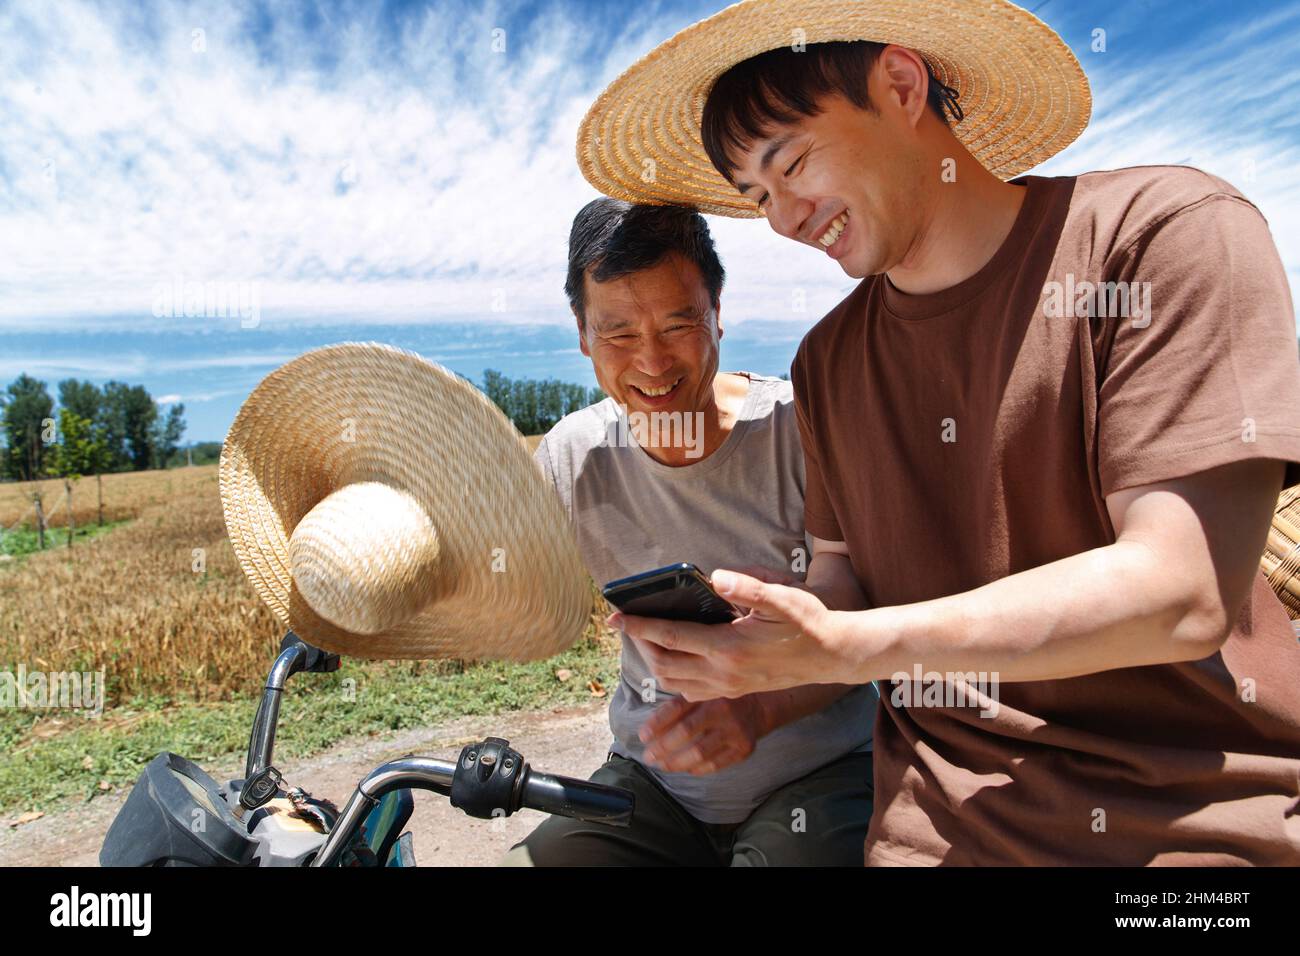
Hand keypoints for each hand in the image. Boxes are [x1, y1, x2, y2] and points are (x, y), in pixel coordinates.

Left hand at [611, 567, 857, 700]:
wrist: (832, 656)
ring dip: (653, 662)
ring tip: (646, 637)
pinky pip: (690, 691)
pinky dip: (673, 676)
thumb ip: (748, 587)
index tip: (616, 617)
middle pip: (663, 665)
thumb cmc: (809, 623)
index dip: (639, 626)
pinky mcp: (734, 692)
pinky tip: (674, 656)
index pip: (671, 637)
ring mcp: (728, 687)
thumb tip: (714, 576)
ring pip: (674, 683)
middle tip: (627, 624)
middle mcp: (723, 673)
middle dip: (639, 644)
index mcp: (729, 648)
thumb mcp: (783, 598)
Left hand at [638, 695, 766, 774]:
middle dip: (663, 746)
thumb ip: (677, 706)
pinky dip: (696, 768)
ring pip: (699, 752)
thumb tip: (648, 730)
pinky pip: (715, 764)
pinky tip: (685, 768)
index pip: (677, 707)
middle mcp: (723, 709)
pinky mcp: (744, 748)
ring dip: (676, 762)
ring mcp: (735, 730)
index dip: (657, 723)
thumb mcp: (700, 694)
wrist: (758, 708)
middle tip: (648, 756)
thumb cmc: (718, 700)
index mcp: (708, 692)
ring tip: (661, 765)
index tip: (642, 736)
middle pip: (687, 731)